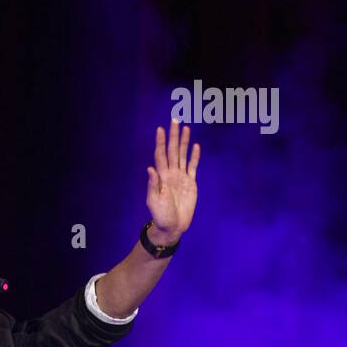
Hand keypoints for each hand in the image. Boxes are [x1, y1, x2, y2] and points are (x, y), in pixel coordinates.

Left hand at [146, 118, 199, 240]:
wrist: (173, 227)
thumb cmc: (161, 216)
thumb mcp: (154, 202)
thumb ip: (153, 185)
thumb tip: (150, 168)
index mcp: (162, 177)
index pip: (161, 155)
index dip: (160, 142)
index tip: (160, 129)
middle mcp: (171, 174)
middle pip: (172, 151)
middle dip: (173, 136)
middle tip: (174, 120)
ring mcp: (181, 177)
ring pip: (182, 155)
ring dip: (183, 142)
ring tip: (185, 128)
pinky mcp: (190, 183)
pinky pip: (193, 167)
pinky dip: (194, 157)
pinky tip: (195, 146)